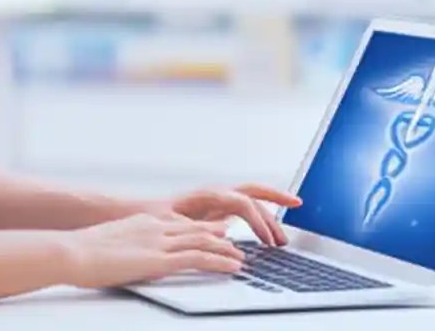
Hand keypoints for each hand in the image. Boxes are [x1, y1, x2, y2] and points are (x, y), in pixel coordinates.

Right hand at [60, 212, 244, 288]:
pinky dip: (220, 261)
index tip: (213, 231)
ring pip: (203, 240)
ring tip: (239, 257)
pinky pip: (198, 258)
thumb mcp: (107, 244)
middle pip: (195, 229)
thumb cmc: (80, 253)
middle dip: (217, 235)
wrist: (71, 252)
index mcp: (142, 223)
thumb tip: (124, 257)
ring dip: (225, 249)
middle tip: (233, 242)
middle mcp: (155, 227)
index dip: (199, 228)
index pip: (179, 224)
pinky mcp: (159, 259)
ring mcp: (159, 242)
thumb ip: (123, 246)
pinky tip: (233, 266)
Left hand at [160, 184, 301, 246]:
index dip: (258, 221)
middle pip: (253, 192)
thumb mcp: (174, 224)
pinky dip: (257, 218)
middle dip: (276, 198)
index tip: (268, 242)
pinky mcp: (215, 210)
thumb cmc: (155, 216)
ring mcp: (216, 201)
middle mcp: (215, 194)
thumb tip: (223, 232)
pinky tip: (263, 234)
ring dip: (268, 216)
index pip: (243, 203)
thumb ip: (198, 227)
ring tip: (280, 239)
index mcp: (208, 195)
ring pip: (250, 202)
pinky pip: (242, 210)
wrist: (140, 212)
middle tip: (293, 214)